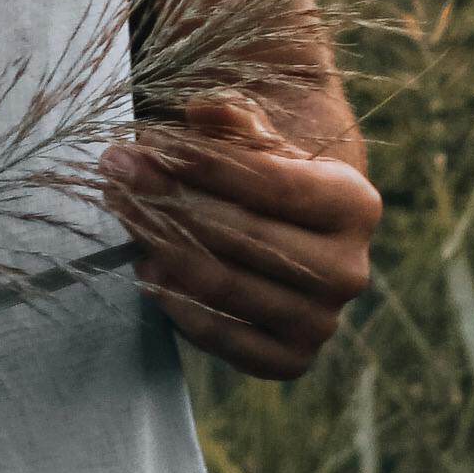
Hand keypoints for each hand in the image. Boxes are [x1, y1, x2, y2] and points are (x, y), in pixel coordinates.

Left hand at [108, 91, 378, 385]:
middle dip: (171, 201)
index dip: (206, 164)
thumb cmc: (267, 179)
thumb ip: (234, 121)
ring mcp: (323, 322)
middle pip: (245, 236)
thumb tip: (201, 111)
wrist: (289, 237)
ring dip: (163, 247)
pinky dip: (178, 305)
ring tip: (126, 216)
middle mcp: (349, 270)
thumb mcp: (259, 141)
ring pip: (226, 285)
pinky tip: (148, 268)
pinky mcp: (291, 360)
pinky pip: (222, 338)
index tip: (146, 145)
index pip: (273, 183)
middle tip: (117, 174)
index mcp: (357, 205)